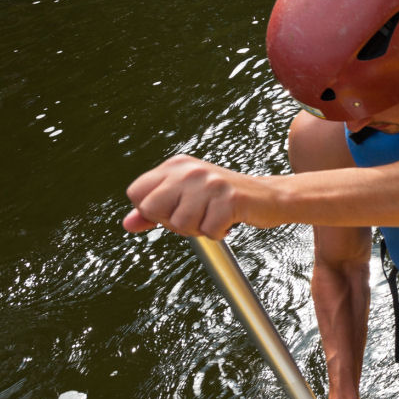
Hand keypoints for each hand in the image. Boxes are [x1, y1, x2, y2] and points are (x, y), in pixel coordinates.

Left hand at [122, 154, 267, 237]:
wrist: (271, 197)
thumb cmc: (226, 199)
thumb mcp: (186, 198)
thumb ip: (155, 210)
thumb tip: (128, 224)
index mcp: (175, 166)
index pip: (136, 193)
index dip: (151, 211)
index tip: (174, 210)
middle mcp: (190, 170)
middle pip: (152, 208)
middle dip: (172, 223)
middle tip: (196, 217)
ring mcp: (210, 183)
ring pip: (180, 223)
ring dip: (198, 229)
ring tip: (214, 217)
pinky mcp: (229, 199)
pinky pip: (208, 231)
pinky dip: (218, 233)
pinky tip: (228, 221)